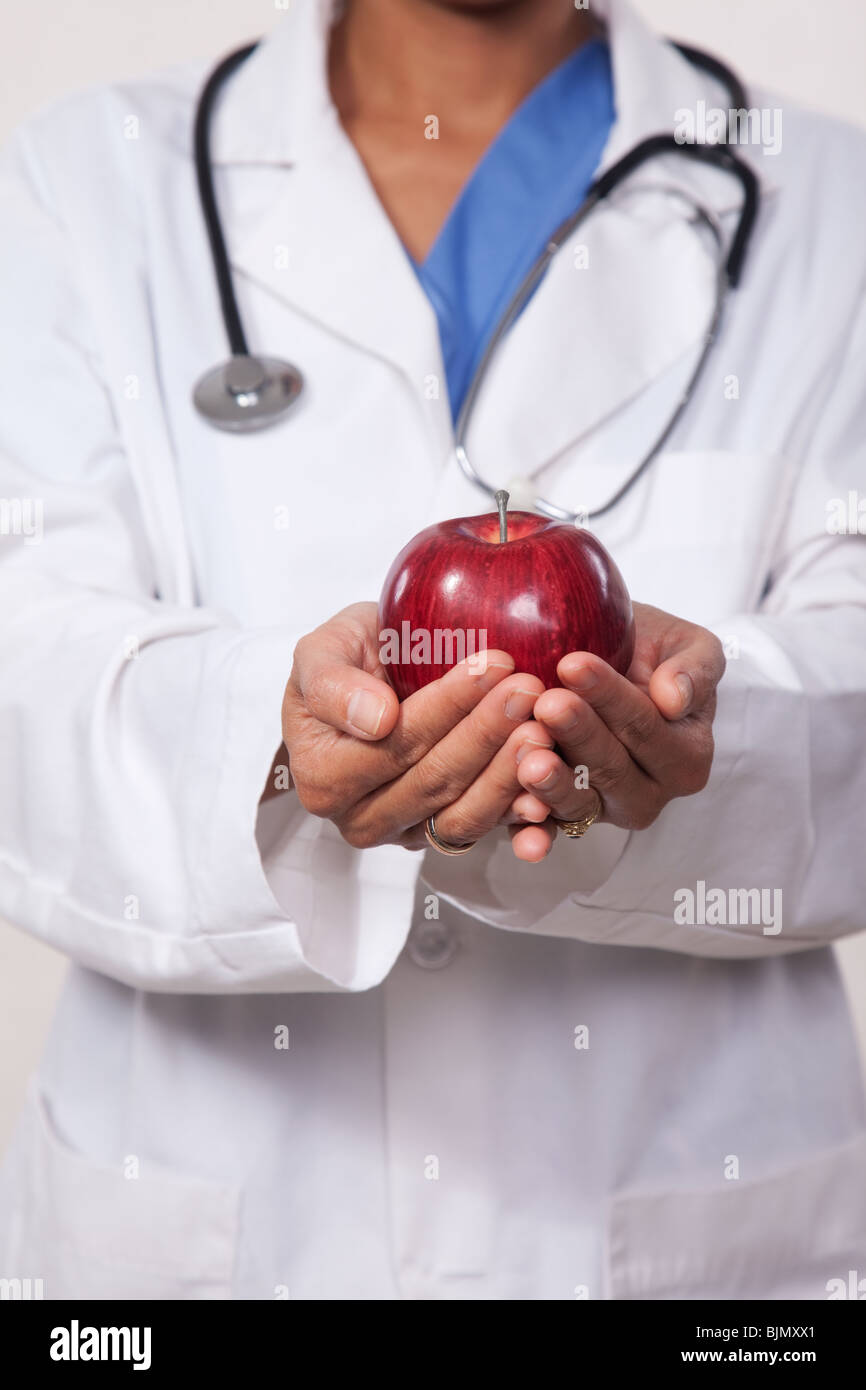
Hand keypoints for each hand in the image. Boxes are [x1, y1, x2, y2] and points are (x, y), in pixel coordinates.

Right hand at [281, 603, 552, 851]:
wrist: (373, 679)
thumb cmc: (346, 661)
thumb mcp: (320, 652)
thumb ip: (332, 684)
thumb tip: (376, 721)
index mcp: (322, 778)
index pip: (394, 745)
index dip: (447, 707)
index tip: (493, 663)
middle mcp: (361, 819)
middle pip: (433, 782)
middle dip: (487, 734)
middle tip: (530, 689)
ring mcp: (406, 833)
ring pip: (465, 814)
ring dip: (510, 771)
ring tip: (545, 725)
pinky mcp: (446, 835)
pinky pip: (489, 828)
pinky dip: (522, 805)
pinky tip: (552, 770)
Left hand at [511, 602, 725, 858]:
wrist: (606, 666)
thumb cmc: (649, 653)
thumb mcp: (688, 646)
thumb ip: (695, 669)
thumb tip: (675, 700)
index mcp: (686, 757)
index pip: (646, 726)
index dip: (611, 698)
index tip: (573, 664)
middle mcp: (649, 793)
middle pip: (611, 767)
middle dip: (577, 734)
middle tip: (547, 703)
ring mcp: (605, 810)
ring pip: (578, 801)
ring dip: (552, 783)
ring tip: (527, 751)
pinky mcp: (565, 821)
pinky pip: (547, 830)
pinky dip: (531, 830)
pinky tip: (517, 819)